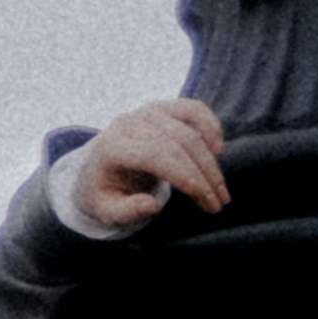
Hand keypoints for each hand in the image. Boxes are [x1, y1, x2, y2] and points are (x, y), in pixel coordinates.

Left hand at [70, 97, 228, 234]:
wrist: (96, 165)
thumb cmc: (105, 190)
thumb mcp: (106, 210)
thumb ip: (126, 211)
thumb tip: (152, 206)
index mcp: (113, 147)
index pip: (158, 157)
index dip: (187, 178)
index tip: (207, 201)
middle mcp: (131, 123)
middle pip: (178, 145)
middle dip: (204, 175)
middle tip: (219, 203)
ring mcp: (147, 112)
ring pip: (189, 131)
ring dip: (211, 160)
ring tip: (221, 188)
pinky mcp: (162, 107)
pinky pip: (193, 109)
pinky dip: (210, 125)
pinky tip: (219, 150)